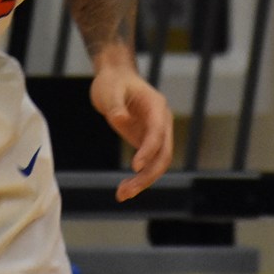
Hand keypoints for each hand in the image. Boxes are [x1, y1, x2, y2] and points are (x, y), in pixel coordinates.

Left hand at [89, 64, 172, 201]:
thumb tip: (119, 118)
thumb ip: (115, 104)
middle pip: (163, 154)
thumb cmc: (113, 81)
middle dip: (147, 175)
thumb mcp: (109, 90)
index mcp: (157, 107)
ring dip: (143, 181)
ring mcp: (156, 133)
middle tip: (126, 191)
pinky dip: (139, 177)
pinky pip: (148, 164)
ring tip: (121, 195)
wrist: (116, 78)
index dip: (148, 150)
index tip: (135, 166)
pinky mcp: (146, 141)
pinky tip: (124, 189)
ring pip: (158, 164)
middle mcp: (162, 122)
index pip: (157, 133)